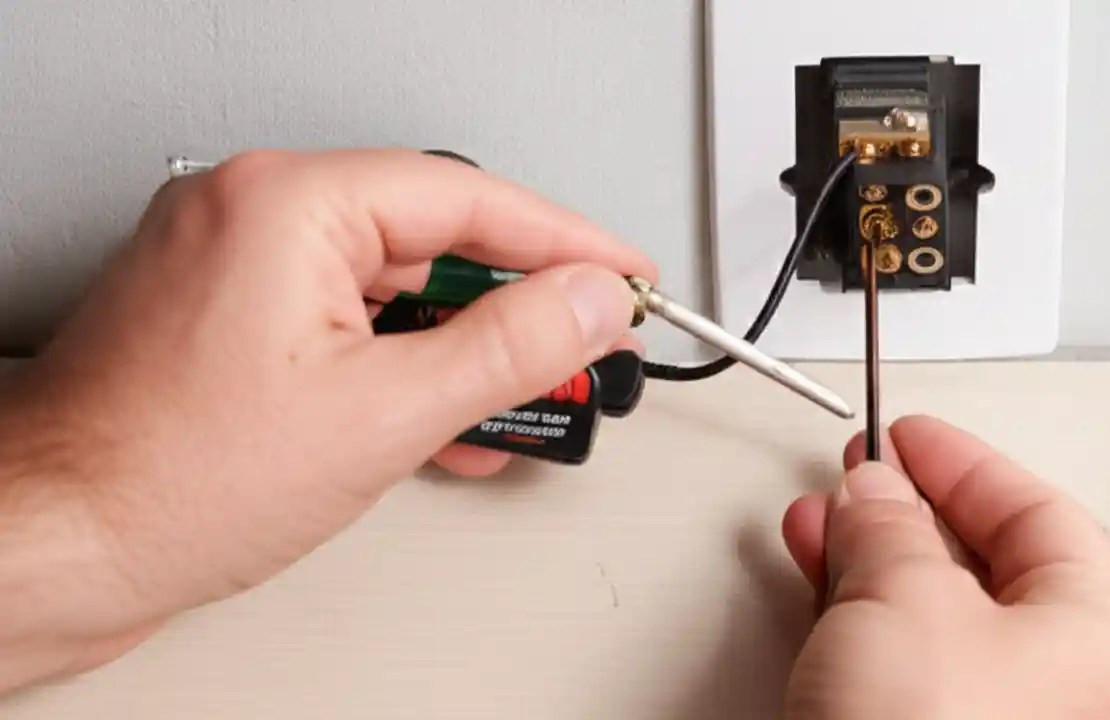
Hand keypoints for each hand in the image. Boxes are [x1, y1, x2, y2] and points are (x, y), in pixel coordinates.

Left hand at [0, 149, 654, 691]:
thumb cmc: (169, 481)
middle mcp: (252, 214)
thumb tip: (589, 303)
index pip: (470, 199)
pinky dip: (404, 366)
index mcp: (286, 204)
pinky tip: (449, 416)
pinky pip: (347, 321)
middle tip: (585, 347)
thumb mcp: (382, 414)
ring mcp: (235, 265)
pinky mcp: (229, 318)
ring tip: (524, 402)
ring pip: (393, 288)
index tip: (627, 276)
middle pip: (432, 240)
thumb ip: (507, 348)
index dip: (568, 244)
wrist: (53, 550)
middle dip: (515, 308)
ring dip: (462, 350)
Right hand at [780, 415, 1109, 718]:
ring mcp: (996, 719)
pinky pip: (904, 656)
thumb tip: (875, 489)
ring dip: (871, 554)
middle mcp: (1062, 685)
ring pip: (935, 610)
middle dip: (909, 508)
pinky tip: (818, 578)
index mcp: (1100, 638)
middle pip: (986, 562)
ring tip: (820, 518)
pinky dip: (857, 609)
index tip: (908, 434)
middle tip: (864, 471)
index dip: (964, 462)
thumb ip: (890, 523)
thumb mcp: (905, 596)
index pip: (1041, 514)